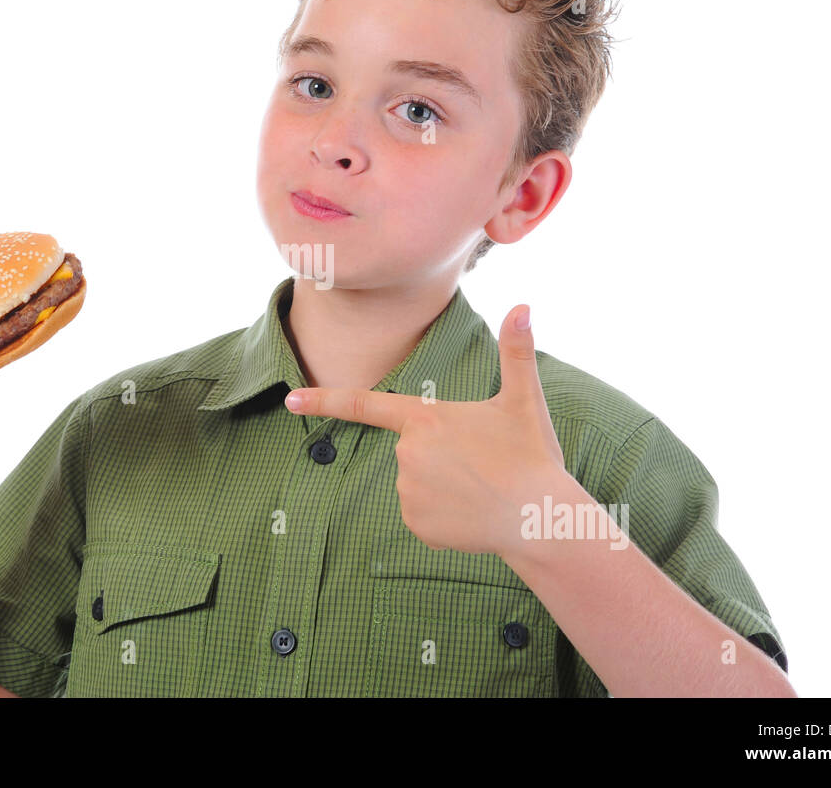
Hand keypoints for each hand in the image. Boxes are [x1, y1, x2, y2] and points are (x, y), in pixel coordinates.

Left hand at [284, 304, 566, 555]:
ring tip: (480, 489)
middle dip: (442, 456)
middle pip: (412, 450)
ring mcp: (408, 492)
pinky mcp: (416, 524)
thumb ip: (517, 351)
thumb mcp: (524, 400)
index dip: (323, 400)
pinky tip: (472, 514)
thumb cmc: (532, 456)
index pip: (364, 404)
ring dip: (444, 486)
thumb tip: (525, 305)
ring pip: (417, 483)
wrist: (540, 519)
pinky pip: (422, 514)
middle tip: (481, 464)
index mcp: (425, 418)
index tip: (290, 399)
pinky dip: (445, 516)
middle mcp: (407, 454)